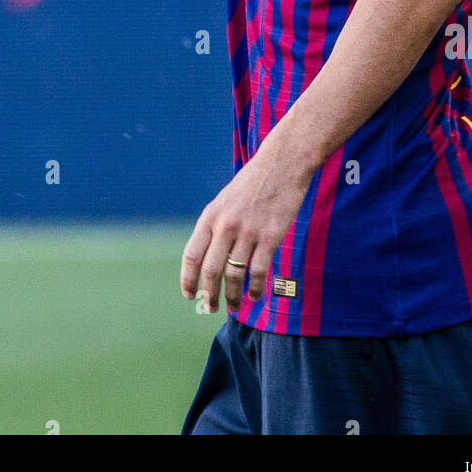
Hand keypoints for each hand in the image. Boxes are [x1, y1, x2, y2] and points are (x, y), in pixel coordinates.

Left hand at [181, 141, 312, 314]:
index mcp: (210, 216)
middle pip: (210, 270)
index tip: (189, 295)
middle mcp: (225, 225)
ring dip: (232, 296)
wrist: (282, 164)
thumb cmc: (253, 182)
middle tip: (211, 308)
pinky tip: (255, 296)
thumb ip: (216, 226)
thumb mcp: (225, 200)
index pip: (192, 255)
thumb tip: (209, 259)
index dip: (188, 279)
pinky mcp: (270, 236)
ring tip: (234, 306)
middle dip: (209, 295)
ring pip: (234, 275)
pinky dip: (255, 288)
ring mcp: (248, 232)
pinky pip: (258, 271)